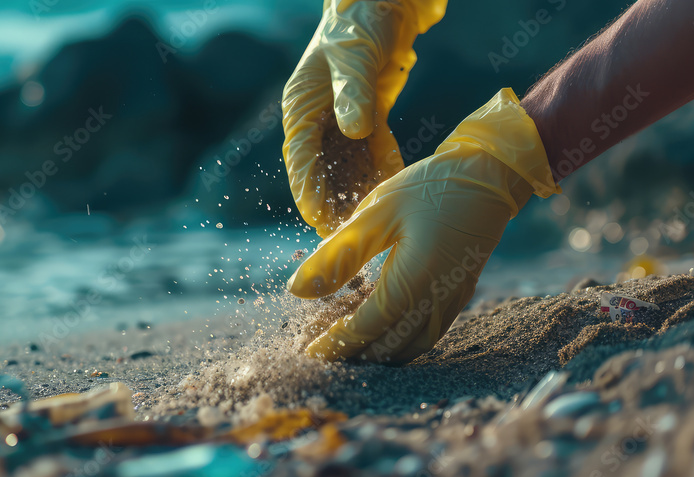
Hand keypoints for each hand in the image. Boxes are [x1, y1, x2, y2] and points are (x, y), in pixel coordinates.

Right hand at [282, 0, 446, 236]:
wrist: (383, 6)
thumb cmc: (359, 25)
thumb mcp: (354, 57)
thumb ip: (351, 94)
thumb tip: (352, 131)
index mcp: (301, 109)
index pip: (301, 160)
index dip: (309, 192)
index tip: (319, 221)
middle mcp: (317, 122)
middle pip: (322, 173)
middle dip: (334, 204)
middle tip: (348, 237)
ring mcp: (341, 123)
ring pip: (347, 169)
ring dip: (359, 194)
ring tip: (372, 226)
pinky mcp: (365, 121)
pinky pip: (372, 155)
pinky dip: (381, 172)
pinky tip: (392, 194)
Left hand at [287, 89, 560, 363]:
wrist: (489, 177)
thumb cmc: (429, 189)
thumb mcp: (375, 215)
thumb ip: (336, 256)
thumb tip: (297, 290)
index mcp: (412, 283)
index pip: (365, 329)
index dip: (334, 344)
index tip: (308, 352)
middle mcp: (434, 302)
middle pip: (387, 348)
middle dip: (352, 354)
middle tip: (321, 351)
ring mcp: (450, 303)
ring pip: (409, 349)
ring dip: (377, 354)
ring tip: (347, 349)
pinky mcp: (458, 298)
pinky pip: (426, 337)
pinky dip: (400, 344)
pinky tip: (383, 335)